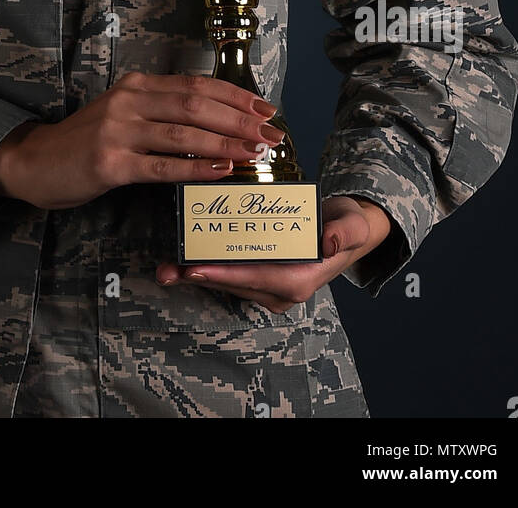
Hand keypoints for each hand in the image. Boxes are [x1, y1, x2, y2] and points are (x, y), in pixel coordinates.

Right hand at [0, 70, 284, 209]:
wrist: (35, 162)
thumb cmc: (86, 141)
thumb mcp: (124, 114)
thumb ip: (161, 111)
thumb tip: (217, 121)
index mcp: (137, 85)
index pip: (196, 84)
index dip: (235, 95)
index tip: (265, 108)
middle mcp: (129, 101)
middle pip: (196, 104)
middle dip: (239, 119)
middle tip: (271, 134)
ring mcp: (118, 131)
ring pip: (184, 134)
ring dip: (226, 142)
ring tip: (255, 152)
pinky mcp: (110, 163)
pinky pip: (162, 167)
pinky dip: (196, 168)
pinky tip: (221, 171)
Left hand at [155, 196, 391, 311]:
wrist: (344, 229)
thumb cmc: (347, 226)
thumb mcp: (351, 225)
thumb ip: (343, 232)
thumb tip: (328, 241)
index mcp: (300, 281)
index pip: (257, 279)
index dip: (226, 275)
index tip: (198, 269)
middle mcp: (282, 292)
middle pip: (234, 284)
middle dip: (200, 277)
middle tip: (169, 270)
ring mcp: (268, 288)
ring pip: (227, 282)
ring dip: (196, 276)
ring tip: (165, 269)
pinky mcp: (259, 279)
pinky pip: (229, 275)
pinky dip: (205, 269)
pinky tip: (180, 263)